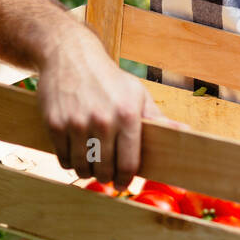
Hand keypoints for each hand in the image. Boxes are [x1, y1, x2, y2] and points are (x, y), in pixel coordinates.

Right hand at [35, 24, 170, 186]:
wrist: (71, 55)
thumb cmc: (109, 79)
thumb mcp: (137, 93)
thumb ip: (157, 118)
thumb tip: (185, 133)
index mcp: (128, 114)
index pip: (129, 163)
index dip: (126, 179)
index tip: (124, 184)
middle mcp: (103, 120)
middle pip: (104, 170)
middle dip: (106, 178)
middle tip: (106, 176)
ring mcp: (76, 123)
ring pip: (81, 168)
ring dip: (87, 171)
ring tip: (91, 165)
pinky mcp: (54, 124)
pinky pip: (62, 159)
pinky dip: (68, 161)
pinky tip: (75, 153)